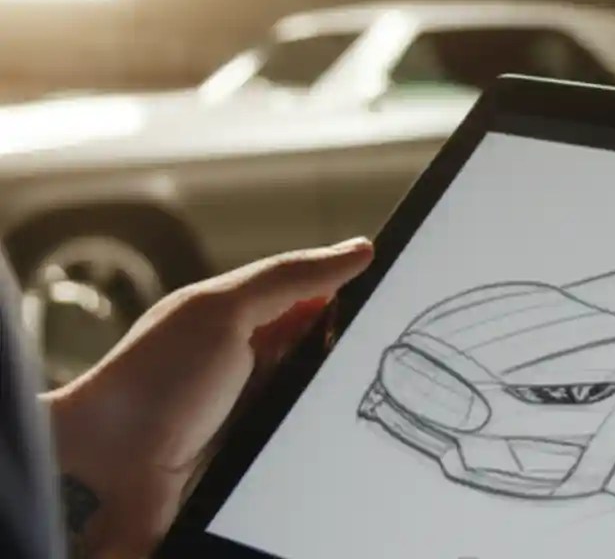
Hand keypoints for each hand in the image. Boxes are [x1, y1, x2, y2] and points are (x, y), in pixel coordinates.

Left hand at [41, 238, 373, 557]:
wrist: (104, 473)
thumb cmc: (150, 383)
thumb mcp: (224, 311)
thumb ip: (289, 277)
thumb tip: (358, 250)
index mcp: (241, 315)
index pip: (317, 294)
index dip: (355, 290)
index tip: (401, 290)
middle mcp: (250, 360)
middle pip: (326, 348)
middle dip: (356, 350)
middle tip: (391, 351)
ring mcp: (255, 411)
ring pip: (323, 397)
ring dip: (344, 398)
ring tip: (378, 397)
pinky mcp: (259, 454)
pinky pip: (310, 441)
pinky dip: (328, 438)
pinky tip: (347, 436)